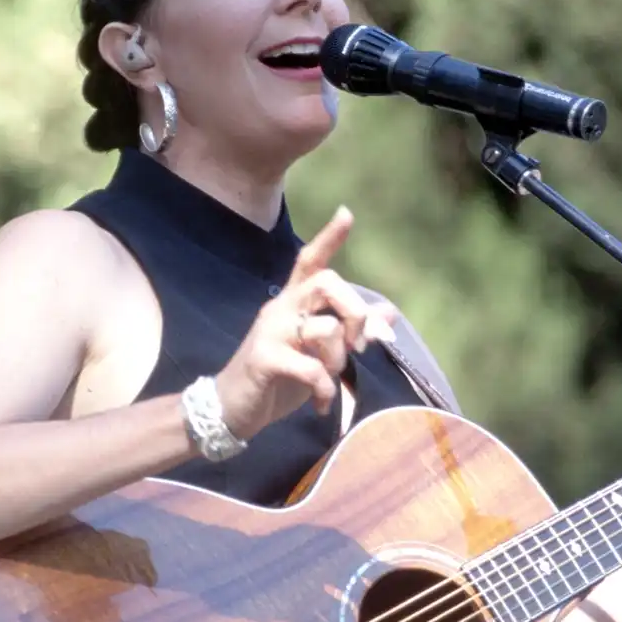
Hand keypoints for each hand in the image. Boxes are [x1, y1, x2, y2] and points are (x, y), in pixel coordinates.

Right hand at [212, 207, 395, 439]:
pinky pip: (311, 367)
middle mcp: (281, 308)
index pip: (310, 261)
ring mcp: (271, 332)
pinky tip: (320, 404)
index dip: (329, 238)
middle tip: (357, 346)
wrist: (232, 407)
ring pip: (325, 329)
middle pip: (326, 283)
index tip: (347, 213)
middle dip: (355, 313)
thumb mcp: (319, 353)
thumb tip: (389, 312)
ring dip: (339, 360)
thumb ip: (350, 332)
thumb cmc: (278, 377)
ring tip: (328, 381)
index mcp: (293, 303)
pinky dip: (324, 389)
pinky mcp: (265, 358)